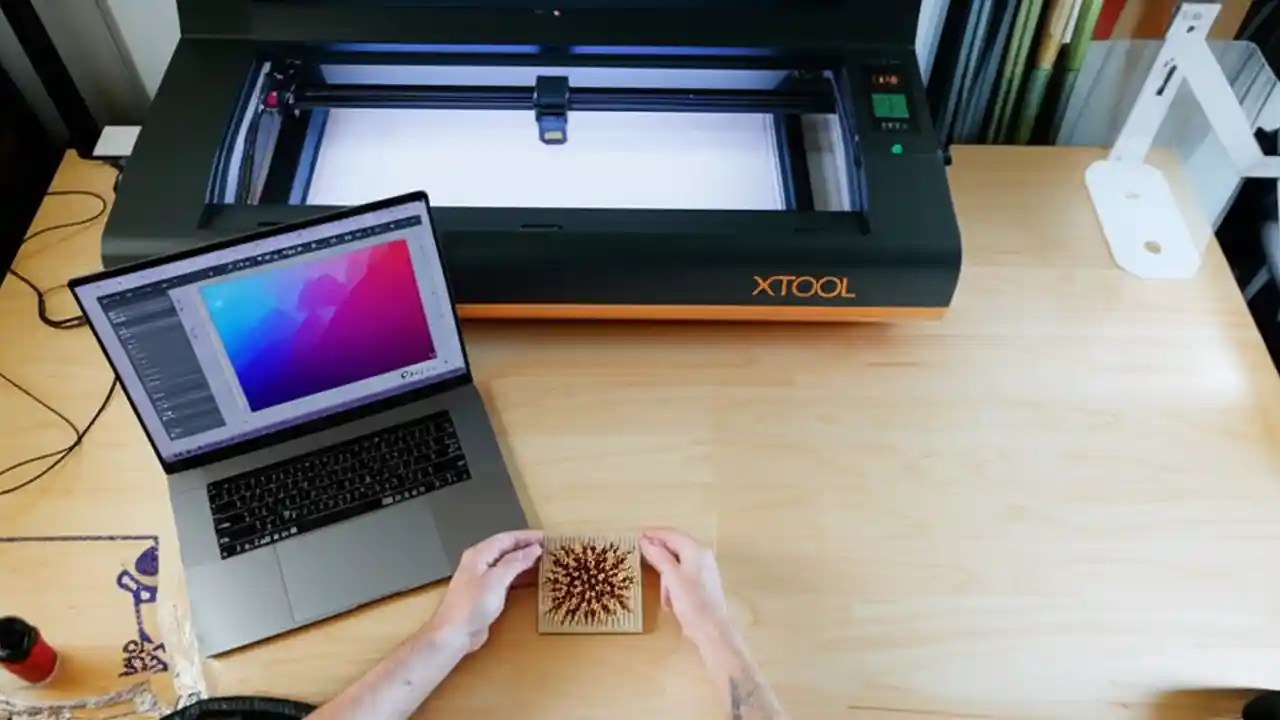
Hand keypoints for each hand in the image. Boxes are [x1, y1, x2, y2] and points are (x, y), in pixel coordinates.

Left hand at [425, 530, 542, 652]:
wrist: (454, 633)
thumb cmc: (472, 605)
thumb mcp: (497, 580)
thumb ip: (515, 562)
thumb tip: (534, 548)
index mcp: (479, 554)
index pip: (507, 538)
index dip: (527, 536)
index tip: (547, 537)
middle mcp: (479, 562)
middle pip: (505, 548)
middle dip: (526, 546)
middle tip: (548, 547)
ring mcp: (480, 577)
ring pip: (505, 562)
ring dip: (523, 559)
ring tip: (543, 559)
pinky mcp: (484, 592)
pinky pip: (505, 576)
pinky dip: (518, 573)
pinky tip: (529, 577)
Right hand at [639, 528, 736, 649]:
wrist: (712, 630)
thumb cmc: (692, 603)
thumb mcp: (672, 578)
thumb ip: (659, 557)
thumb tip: (645, 541)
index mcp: (696, 551)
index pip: (673, 534)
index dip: (655, 533)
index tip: (639, 535)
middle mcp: (702, 556)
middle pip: (676, 546)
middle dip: (659, 553)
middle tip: (642, 555)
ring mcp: (704, 569)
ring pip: (678, 562)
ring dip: (665, 572)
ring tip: (659, 588)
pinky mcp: (702, 582)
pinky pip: (682, 574)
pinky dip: (672, 581)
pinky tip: (668, 597)